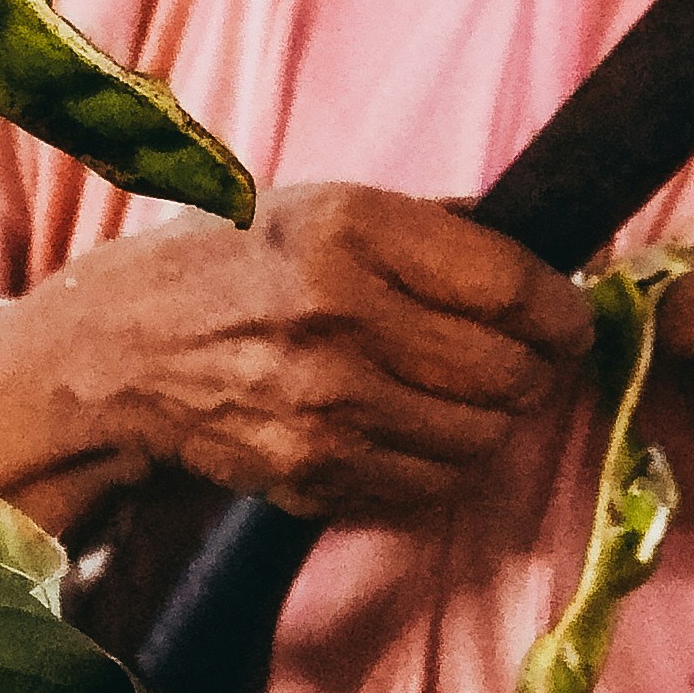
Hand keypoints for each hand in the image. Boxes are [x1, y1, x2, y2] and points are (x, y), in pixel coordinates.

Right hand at [0, 181, 593, 531]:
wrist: (124, 352)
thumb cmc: (234, 263)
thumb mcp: (325, 206)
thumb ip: (433, 227)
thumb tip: (542, 249)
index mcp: (351, 230)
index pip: (509, 286)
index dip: (561, 309)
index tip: (569, 315)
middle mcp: (342, 318)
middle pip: (506, 370)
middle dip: (537, 368)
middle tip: (531, 357)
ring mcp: (327, 408)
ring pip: (481, 437)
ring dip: (496, 420)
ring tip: (473, 393)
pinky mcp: (315, 475)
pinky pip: (431, 486)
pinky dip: (446, 464)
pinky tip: (420, 429)